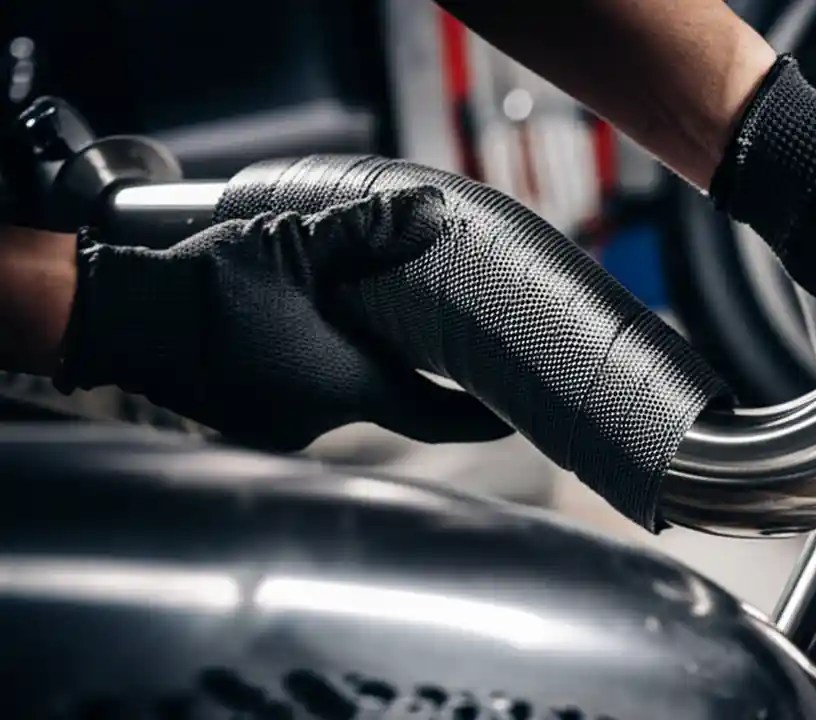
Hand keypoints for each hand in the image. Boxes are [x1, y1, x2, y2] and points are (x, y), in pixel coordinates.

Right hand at [55, 189, 511, 449]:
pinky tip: (310, 336)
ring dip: (360, 366)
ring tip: (370, 325)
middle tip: (452, 352)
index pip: (434, 419)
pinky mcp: (248, 419)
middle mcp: (318, 418)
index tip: (513, 421)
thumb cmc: (207, 287)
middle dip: (417, 377)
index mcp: (344, 384)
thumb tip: (433, 212)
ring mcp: (280, 425)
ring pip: (343, 397)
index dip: (480, 423)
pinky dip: (320, 372)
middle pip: (390, 402)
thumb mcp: (294, 247)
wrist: (121, 318)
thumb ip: (367, 233)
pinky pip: (304, 399)